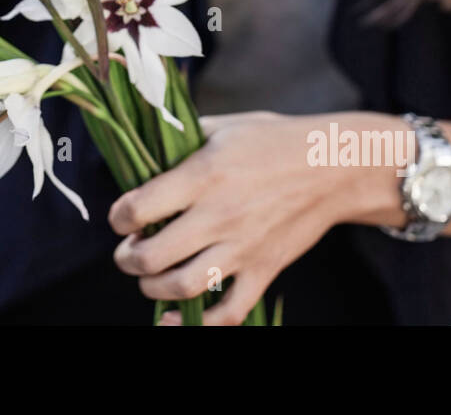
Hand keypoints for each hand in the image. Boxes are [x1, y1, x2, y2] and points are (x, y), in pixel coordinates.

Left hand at [108, 111, 388, 324]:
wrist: (333, 166)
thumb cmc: (275, 141)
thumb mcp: (224, 126)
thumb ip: (182, 140)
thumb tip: (145, 148)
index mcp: (203, 176)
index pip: (139, 208)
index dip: (118, 217)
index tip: (120, 216)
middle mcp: (219, 216)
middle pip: (152, 256)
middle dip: (126, 258)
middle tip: (127, 250)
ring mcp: (242, 248)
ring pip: (183, 287)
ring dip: (152, 289)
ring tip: (148, 277)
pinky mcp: (264, 270)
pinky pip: (228, 313)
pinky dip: (197, 325)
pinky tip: (172, 319)